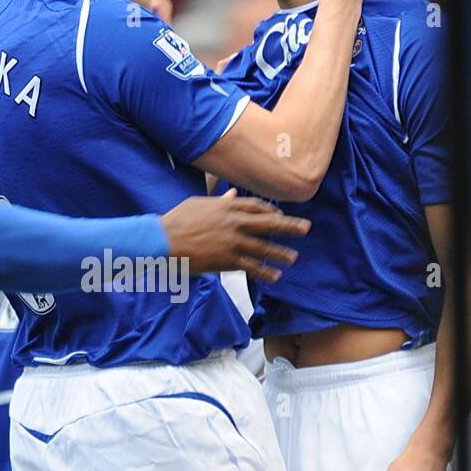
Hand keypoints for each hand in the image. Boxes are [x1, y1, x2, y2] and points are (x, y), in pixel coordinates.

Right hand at [161, 189, 308, 280]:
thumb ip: (219, 201)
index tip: (281, 217)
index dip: (272, 212)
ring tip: (292, 257)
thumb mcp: (199, 203)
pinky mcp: (228, 260)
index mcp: (229, 207)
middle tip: (305, 229)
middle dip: (290, 227)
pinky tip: (275, 276)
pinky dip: (266, 272)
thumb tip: (231, 194)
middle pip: (270, 224)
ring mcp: (234, 242)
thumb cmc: (178, 220)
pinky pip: (253, 267)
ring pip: (264, 247)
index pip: (258, 207)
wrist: (164, 240)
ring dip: (281, 253)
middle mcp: (236, 223)